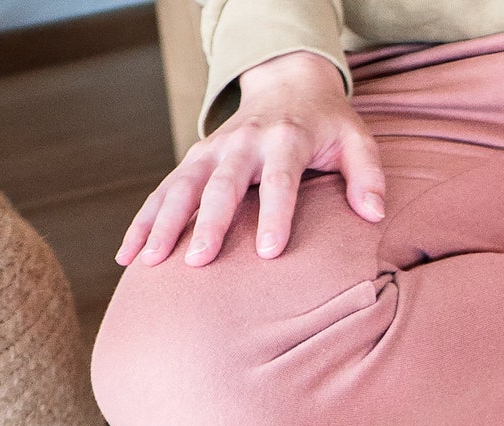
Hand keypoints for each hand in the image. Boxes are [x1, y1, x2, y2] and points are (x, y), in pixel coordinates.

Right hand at [116, 50, 385, 267]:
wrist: (289, 85)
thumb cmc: (329, 126)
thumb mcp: (357, 141)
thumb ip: (368, 175)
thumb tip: (373, 213)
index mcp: (285, 140)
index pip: (280, 181)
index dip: (275, 215)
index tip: (269, 253)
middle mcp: (243, 143)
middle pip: (222, 185)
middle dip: (208, 222)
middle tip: (197, 261)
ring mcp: (213, 151)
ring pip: (181, 186)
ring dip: (162, 222)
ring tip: (149, 262)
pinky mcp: (195, 161)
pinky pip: (164, 191)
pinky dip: (144, 220)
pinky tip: (129, 253)